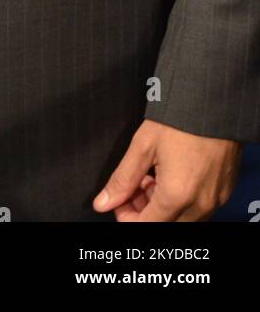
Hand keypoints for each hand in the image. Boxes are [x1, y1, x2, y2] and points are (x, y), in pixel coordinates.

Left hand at [93, 119, 241, 220]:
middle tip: (135, 183)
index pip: (145, 227)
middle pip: (165, 225)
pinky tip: (172, 175)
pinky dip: (182, 201)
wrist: (215, 100)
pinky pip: (199, 209)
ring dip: (163, 206)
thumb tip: (102, 203)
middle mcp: (200, 205)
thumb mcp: (143, 145)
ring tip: (153, 176)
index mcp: (177, 196)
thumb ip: (123, 179)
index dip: (127, 216)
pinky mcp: (224, 191)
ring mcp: (216, 200)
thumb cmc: (178, 119)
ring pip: (182, 219)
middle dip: (144, 211)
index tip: (120, 197)